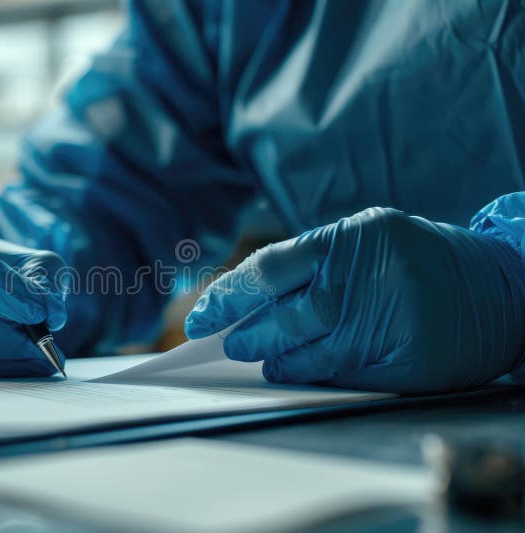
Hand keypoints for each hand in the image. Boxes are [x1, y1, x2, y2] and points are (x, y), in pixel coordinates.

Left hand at [185, 208, 524, 392]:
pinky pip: (344, 377)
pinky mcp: (410, 362)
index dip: (227, 297)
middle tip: (229, 344)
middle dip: (249, 334)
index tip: (200, 319)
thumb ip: (310, 270)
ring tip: (261, 359)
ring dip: (276, 359)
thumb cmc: (412, 262)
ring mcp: (393, 320)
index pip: (269, 269)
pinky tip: (294, 373)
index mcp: (351, 238)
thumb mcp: (364, 242)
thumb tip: (245, 311)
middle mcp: (370, 276)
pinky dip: (313, 378)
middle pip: (286, 316)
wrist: (499, 287)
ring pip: (311, 351)